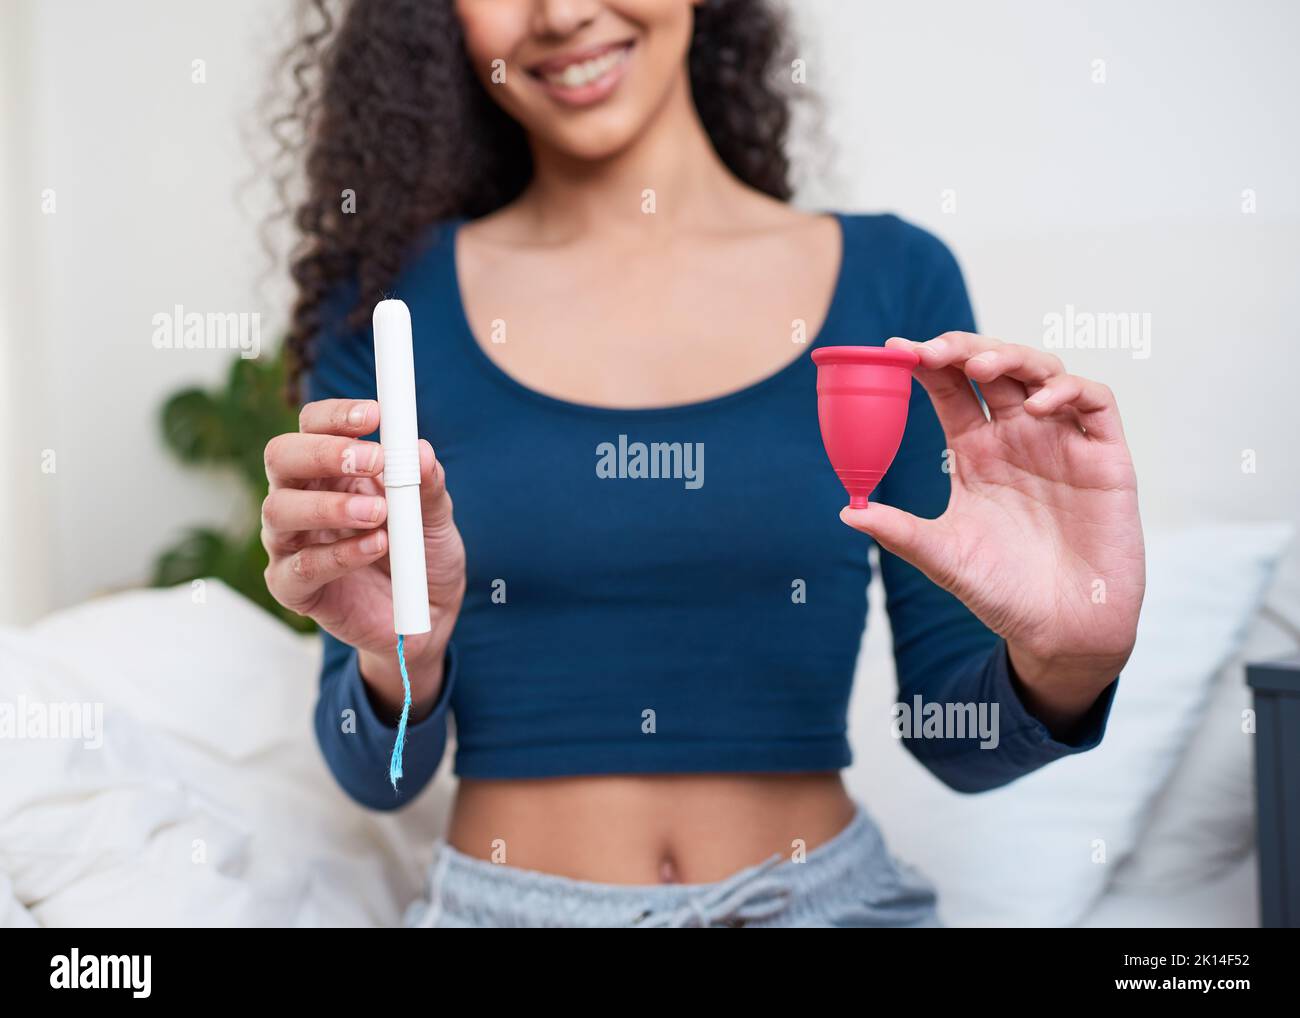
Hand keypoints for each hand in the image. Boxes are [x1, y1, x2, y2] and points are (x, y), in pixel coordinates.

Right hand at [262, 398, 465, 718]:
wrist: (425, 620)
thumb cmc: (423, 557)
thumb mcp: (437, 518)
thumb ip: (428, 484)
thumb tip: (420, 449)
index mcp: (333, 472)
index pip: (313, 427)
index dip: (336, 416)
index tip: (374, 414)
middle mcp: (303, 500)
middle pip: (282, 457)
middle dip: (324, 452)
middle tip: (371, 459)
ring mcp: (292, 544)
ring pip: (279, 510)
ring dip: (330, 505)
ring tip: (379, 512)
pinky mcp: (294, 588)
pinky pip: (300, 567)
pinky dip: (339, 555)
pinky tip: (376, 546)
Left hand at [840, 332, 1144, 731]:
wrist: (1062, 631)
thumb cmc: (1003, 591)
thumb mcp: (943, 556)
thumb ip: (900, 531)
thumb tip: (847, 510)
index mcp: (975, 453)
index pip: (949, 390)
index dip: (926, 363)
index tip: (893, 350)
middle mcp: (1017, 438)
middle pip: (993, 368)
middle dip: (964, 348)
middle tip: (932, 349)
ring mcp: (1062, 443)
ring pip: (1042, 372)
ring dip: (1011, 358)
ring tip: (979, 369)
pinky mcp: (1105, 458)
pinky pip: (1094, 403)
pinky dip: (1067, 391)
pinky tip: (1035, 406)